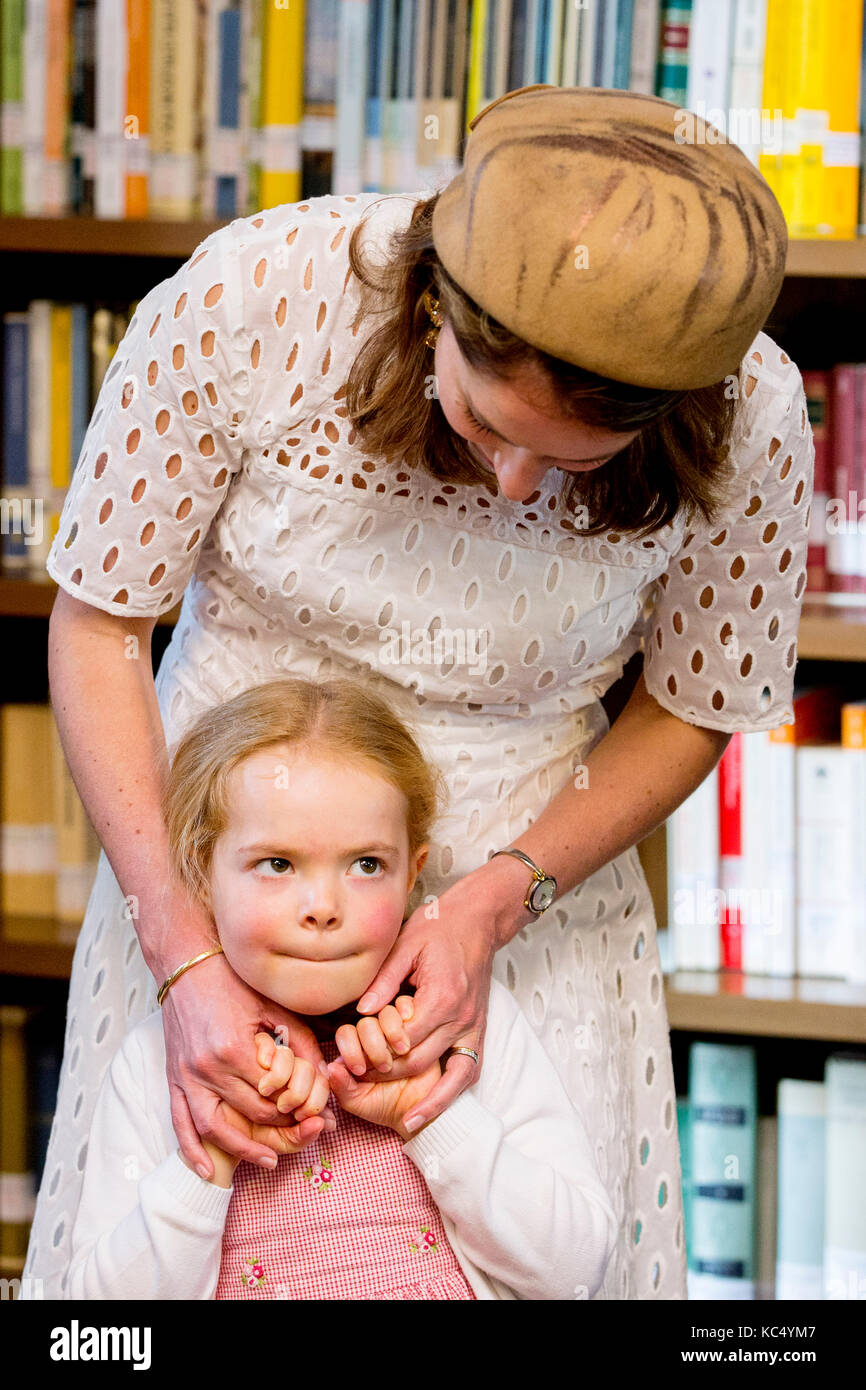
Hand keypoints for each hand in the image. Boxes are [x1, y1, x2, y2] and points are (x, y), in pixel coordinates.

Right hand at [161, 949, 327, 1178]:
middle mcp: (208, 1067)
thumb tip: (325, 1076)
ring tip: (270, 1160)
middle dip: (281, 1128)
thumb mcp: (274, 1009)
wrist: (187, 967)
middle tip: (306, 1134)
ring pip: (215, 1128)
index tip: (316, 1113)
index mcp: (235, 1049)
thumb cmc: (233, 983)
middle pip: (249, 1115)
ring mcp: (187, 1076)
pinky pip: (180, 1123)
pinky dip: (193, 1150)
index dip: (297, 1109)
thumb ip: (300, 1044)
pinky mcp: (173, 1078)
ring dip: (242, 1150)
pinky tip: (208, 1170)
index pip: (273, 1097)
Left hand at [328, 1000, 442, 1141]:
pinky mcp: (416, 1023)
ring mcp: (395, 1029)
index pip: (346, 1034)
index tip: (359, 1070)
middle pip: (366, 1023)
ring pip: (386, 1013)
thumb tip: (331, 1067)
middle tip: (384, 1066)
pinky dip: (407, 1017)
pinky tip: (411, 1037)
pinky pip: (407, 1006)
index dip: (350, 1049)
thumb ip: (341, 1087)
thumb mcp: (358, 1102)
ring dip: (392, 1032)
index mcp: (356, 1050)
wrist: (418, 1111)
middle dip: (373, 1045)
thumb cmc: (385, 1107)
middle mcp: (374, 1036)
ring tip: (402, 1052)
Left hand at [345, 861, 520, 1131]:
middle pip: (419, 1063)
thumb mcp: (405, 946)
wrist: (478, 919)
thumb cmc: (439, 927)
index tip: (351, 1062)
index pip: (402, 1042)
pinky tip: (431, 1111)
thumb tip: (360, 1013)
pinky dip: (451, 1094)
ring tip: (401, 1117)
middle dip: (388, 1076)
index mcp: (439, 997)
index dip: (375, 1056)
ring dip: (420, 1093)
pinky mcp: (479, 1029)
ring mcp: (473, 1026)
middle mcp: (459, 1017)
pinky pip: (468, 1071)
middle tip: (360, 1082)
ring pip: (444, 1073)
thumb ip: (383, 982)